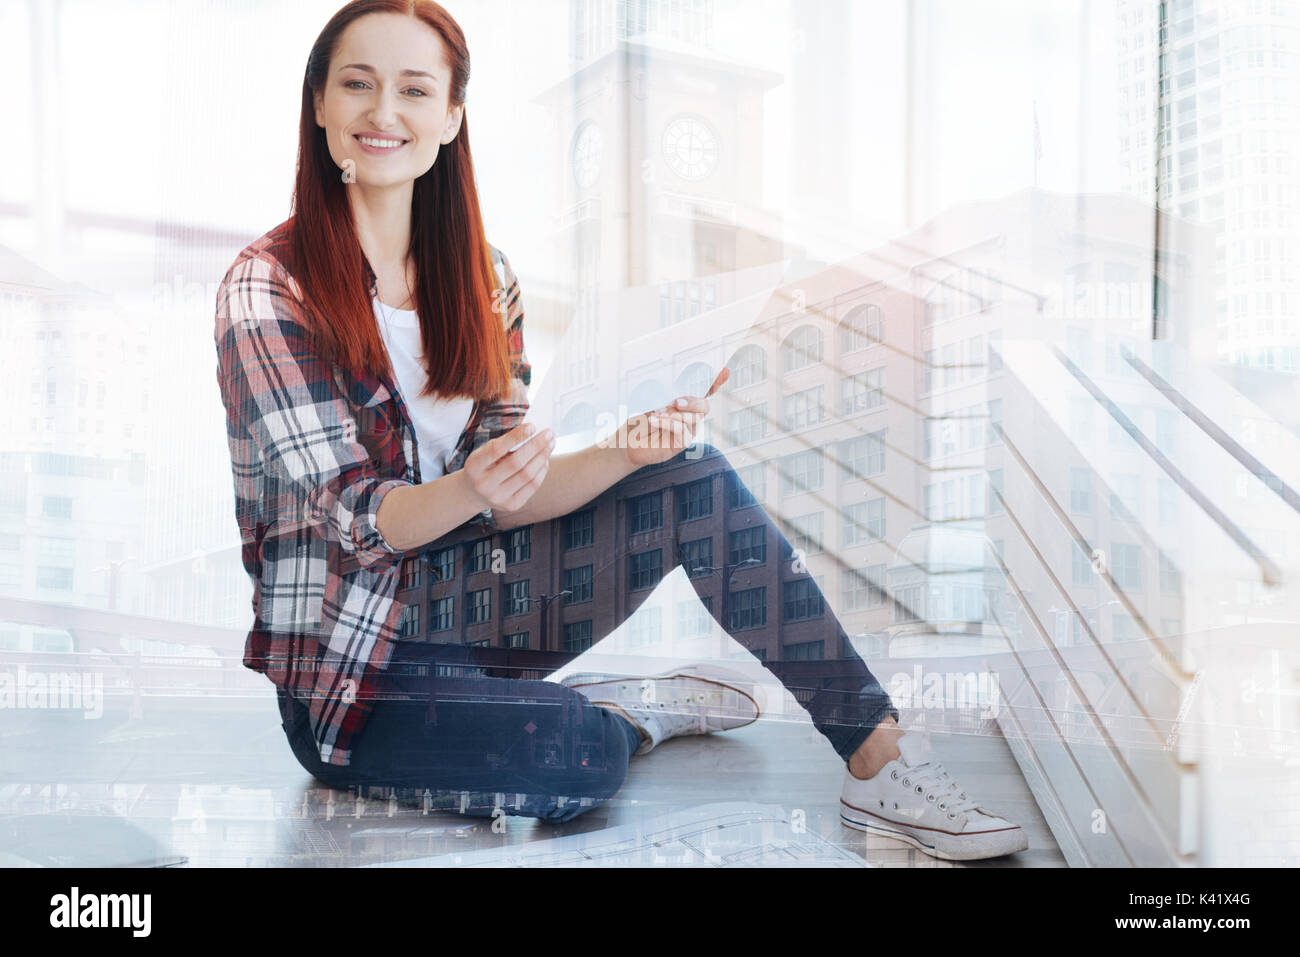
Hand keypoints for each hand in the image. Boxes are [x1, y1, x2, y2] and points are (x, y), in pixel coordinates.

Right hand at [462, 423, 555, 511]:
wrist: (475, 493)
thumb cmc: (484, 465)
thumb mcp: (485, 452)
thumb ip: (504, 443)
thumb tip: (532, 431)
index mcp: (474, 466)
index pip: (496, 449)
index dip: (516, 437)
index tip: (532, 426)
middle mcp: (484, 484)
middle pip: (516, 463)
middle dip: (536, 446)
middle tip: (549, 433)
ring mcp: (498, 497)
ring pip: (527, 475)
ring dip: (542, 457)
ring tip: (550, 444)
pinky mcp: (512, 505)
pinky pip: (532, 486)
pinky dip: (542, 471)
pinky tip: (545, 460)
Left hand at [613, 367, 728, 467]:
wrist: (628, 441)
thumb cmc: (640, 421)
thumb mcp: (651, 404)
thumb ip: (665, 397)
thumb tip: (675, 394)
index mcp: (684, 404)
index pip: (704, 392)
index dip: (716, 382)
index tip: (725, 371)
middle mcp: (690, 417)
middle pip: (704, 406)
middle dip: (693, 401)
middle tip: (676, 401)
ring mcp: (687, 431)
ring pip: (694, 419)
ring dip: (675, 414)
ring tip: (657, 414)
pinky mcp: (681, 444)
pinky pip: (683, 432)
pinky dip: (669, 423)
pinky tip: (655, 421)